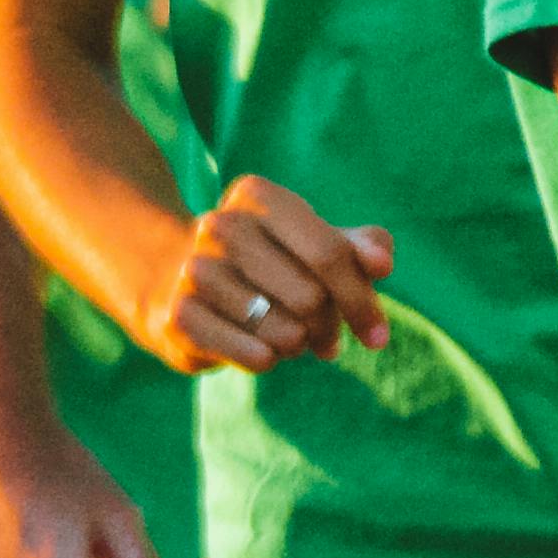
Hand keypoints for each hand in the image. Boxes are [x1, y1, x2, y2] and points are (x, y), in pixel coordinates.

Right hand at [151, 176, 393, 373]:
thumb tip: (382, 262)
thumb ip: (360, 247)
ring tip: (290, 335)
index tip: (377, 335)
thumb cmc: (269, 259)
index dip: (361, 300)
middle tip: (327, 336)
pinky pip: (256, 357)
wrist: (175, 278)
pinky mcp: (179, 317)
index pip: (331, 254)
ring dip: (300, 344)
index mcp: (258, 197)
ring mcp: (195, 271)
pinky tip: (261, 346)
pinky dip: (271, 359)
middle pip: (312, 297)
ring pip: (287, 332)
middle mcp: (221, 226)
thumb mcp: (316, 242)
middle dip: (330, 326)